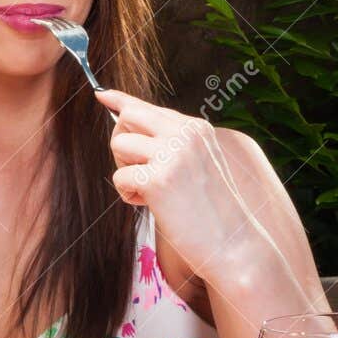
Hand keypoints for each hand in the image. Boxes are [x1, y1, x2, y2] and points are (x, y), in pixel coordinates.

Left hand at [96, 88, 272, 283]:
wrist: (236, 243)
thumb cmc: (214, 211)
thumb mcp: (198, 165)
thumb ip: (171, 145)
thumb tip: (130, 130)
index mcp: (196, 129)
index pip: (149, 107)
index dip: (121, 101)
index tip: (101, 94)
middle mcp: (186, 134)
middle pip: (128, 118)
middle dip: (121, 143)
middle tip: (135, 170)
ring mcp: (173, 155)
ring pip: (119, 146)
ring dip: (125, 171)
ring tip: (150, 191)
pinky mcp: (158, 180)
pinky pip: (119, 178)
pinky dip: (128, 195)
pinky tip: (150, 205)